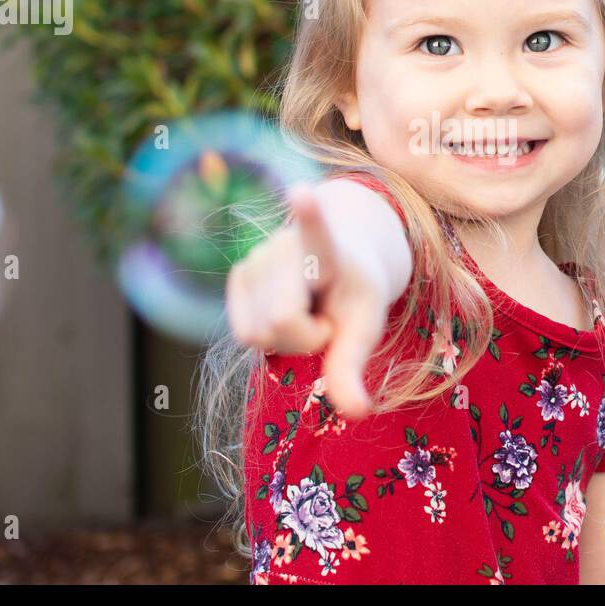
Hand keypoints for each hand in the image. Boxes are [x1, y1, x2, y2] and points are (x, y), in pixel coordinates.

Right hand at [225, 183, 392, 419]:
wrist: (342, 257)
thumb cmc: (357, 293)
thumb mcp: (366, 326)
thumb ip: (353, 367)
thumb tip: (357, 414)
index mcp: (328, 248)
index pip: (317, 231)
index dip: (309, 215)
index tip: (303, 191)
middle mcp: (285, 245)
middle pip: (281, 324)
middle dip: (307, 340)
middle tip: (327, 321)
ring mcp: (256, 257)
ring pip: (257, 335)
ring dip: (287, 340)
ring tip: (308, 312)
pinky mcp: (238, 275)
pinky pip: (244, 334)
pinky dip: (267, 337)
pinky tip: (287, 311)